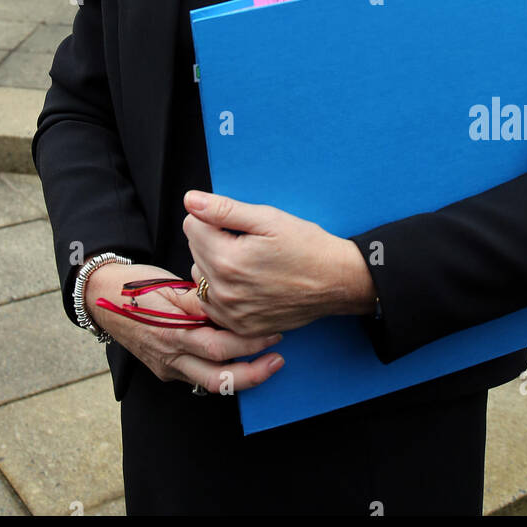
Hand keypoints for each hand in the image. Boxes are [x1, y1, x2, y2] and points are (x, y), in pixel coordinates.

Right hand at [83, 262, 285, 394]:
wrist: (102, 297)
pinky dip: (223, 373)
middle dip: (254, 369)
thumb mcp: (169, 284)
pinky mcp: (166, 371)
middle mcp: (170, 354)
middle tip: (279, 356)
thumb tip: (227, 303)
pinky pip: (199, 379)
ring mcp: (167, 367)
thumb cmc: (137, 284)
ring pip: (211, 384)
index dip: (248, 342)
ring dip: (243, 377)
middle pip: (218, 374)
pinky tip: (242, 362)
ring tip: (269, 366)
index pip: (217, 345)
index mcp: (171, 330)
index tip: (273, 330)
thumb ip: (197, 300)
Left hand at [183, 191, 376, 336]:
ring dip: (214, 265)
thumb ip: (223, 209)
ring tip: (248, 262)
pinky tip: (245, 282)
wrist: (337, 282)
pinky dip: (222, 290)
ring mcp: (231, 313)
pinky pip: (212, 303)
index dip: (214, 218)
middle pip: (194, 250)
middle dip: (214, 240)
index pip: (191, 226)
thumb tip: (190, 200)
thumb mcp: (268, 219)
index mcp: (227, 260)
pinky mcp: (240, 327)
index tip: (238, 225)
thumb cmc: (307, 247)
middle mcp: (223, 291)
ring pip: (200, 276)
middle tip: (248, 242)